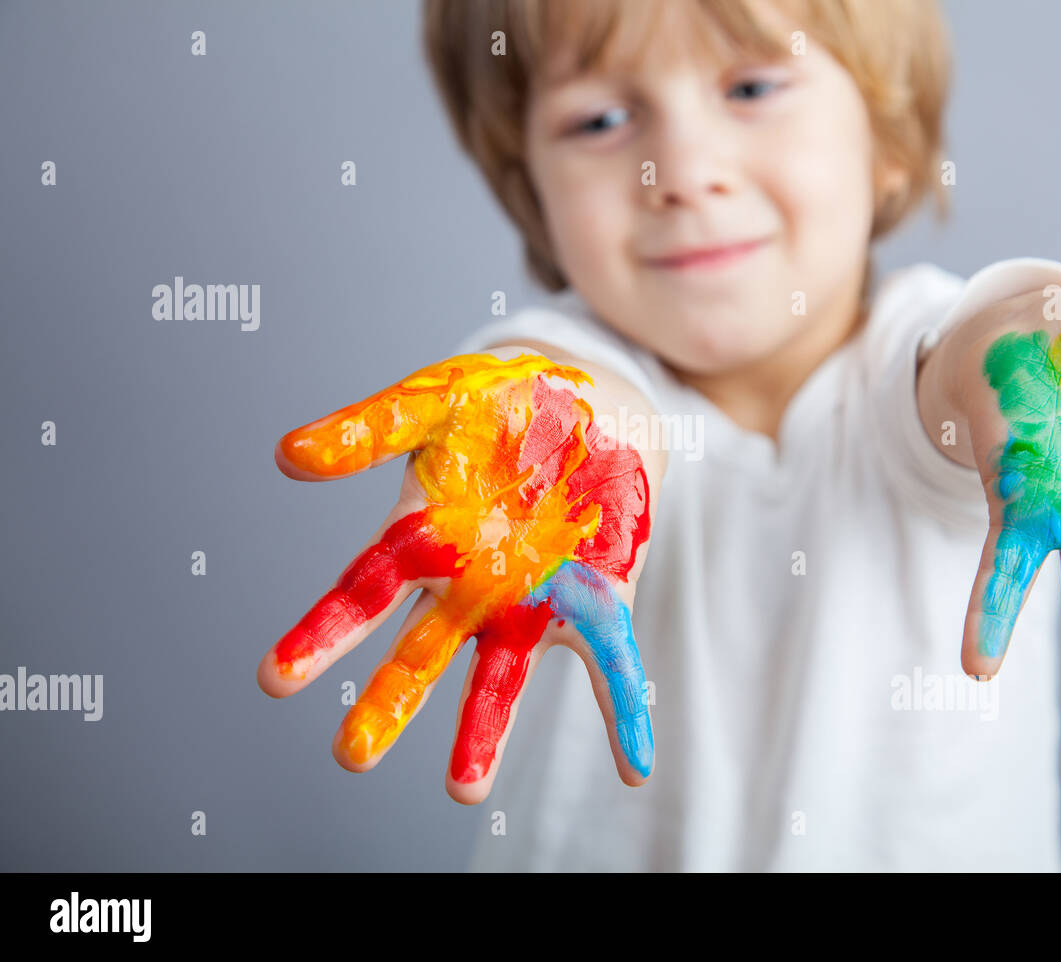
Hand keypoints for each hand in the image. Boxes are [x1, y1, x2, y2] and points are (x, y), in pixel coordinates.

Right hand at [256, 352, 655, 801]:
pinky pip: (610, 664)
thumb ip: (368, 428)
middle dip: (386, 703)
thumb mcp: (432, 403)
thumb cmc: (500, 403)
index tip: (275, 680)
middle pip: (419, 653)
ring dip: (482, 734)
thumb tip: (287, 455)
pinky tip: (634, 766)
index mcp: (424, 538)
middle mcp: (469, 585)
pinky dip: (623, 714)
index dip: (320, 635)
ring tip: (462, 794)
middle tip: (350, 754)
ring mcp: (531, 600)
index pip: (362, 594)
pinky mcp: (595, 602)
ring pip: (500, 678)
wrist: (588, 400)